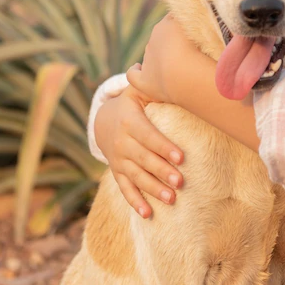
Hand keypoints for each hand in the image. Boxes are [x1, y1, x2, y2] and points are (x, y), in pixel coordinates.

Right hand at [94, 85, 183, 217]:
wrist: (102, 122)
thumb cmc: (130, 105)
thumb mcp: (135, 92)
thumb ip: (147, 85)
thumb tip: (156, 71)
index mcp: (129, 122)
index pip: (148, 136)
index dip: (163, 146)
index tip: (181, 157)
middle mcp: (122, 143)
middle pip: (144, 159)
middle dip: (162, 171)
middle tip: (181, 182)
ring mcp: (119, 160)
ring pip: (136, 176)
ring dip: (153, 189)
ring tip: (172, 199)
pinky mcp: (117, 172)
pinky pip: (125, 188)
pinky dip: (135, 202)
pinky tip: (148, 214)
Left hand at [126, 13, 207, 104]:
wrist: (185, 74)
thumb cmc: (202, 50)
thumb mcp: (209, 29)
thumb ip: (209, 24)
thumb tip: (218, 21)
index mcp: (169, 24)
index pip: (178, 20)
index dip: (187, 27)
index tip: (199, 34)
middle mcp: (155, 38)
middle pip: (164, 35)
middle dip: (174, 42)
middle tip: (192, 52)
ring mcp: (148, 60)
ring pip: (152, 53)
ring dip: (160, 56)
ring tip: (176, 65)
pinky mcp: (145, 81)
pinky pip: (134, 75)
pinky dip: (135, 71)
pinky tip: (138, 69)